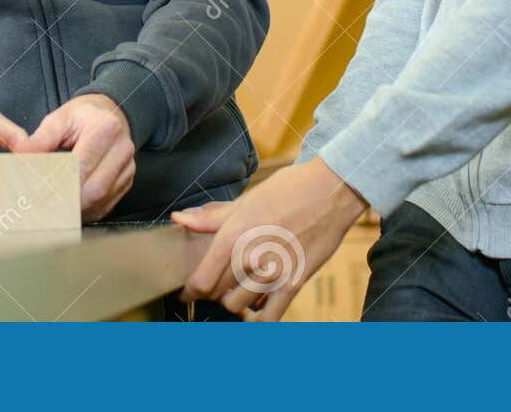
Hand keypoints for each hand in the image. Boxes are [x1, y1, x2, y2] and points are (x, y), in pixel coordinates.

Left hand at [21, 94, 136, 221]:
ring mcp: (127, 168)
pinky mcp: (126, 183)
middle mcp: (122, 149)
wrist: (111, 115)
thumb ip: (40, 139)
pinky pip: (104, 206)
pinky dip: (84, 211)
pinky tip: (68, 208)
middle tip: (40, 207)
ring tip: (50, 209)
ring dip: (74, 210)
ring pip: (99, 201)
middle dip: (66, 201)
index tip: (36, 193)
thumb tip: (22, 156)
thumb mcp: (60, 118)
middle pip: (93, 188)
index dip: (57, 183)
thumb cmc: (83, 117)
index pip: (81, 165)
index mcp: (106, 128)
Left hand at [172, 158, 365, 320]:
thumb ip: (211, 217)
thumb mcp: (245, 200)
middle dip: (212, 292)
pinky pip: (269, 317)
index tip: (187, 292)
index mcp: (232, 237)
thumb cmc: (288, 190)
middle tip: (215, 285)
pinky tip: (256, 309)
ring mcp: (273, 274)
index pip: (200, 282)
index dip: (189, 292)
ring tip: (237, 291)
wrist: (330, 191)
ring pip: (238, 307)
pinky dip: (258, 319)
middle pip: (217, 295)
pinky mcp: (294, 284)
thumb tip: (180, 219)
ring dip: (234, 302)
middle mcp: (249, 259)